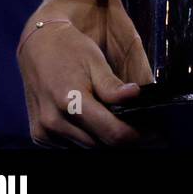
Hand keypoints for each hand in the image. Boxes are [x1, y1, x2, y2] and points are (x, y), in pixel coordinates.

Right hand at [18, 0, 150, 147]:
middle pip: (100, 144)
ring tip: (118, 121)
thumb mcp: (95, 62)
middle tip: (142, 127)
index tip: (155, 134)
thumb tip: (135, 96)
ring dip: (103, 138)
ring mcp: (44, 131)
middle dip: (123, 137)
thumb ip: (112, 86)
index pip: (111, 133)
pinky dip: (86, 137)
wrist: (37, 46)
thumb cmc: (70, 50)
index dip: (137, 136)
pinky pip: (71, 145)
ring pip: (87, 147)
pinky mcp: (39, 135)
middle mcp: (54, 121)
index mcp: (70, 101)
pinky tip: (93, 121)